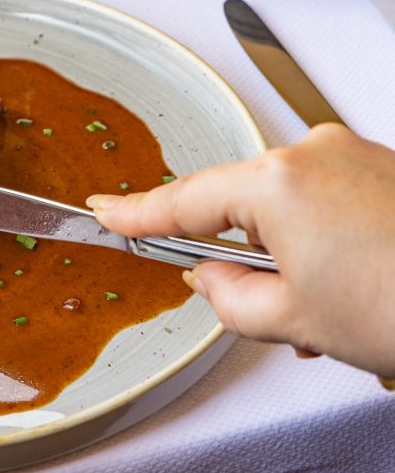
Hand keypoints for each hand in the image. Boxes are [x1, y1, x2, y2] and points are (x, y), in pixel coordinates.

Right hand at [87, 125, 394, 378]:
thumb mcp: (296, 320)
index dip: (139, 212)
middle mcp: (312, 151)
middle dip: (249, 259)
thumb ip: (230, 298)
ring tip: (333, 321)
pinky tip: (357, 293)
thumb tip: (210, 280)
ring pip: (293, 207)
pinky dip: (331, 245)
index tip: (106, 210)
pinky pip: (331, 201)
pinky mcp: (385, 167)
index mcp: (276, 181)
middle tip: (273, 317)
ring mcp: (354, 153)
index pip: (186, 199)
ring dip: (297, 260)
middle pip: (244, 203)